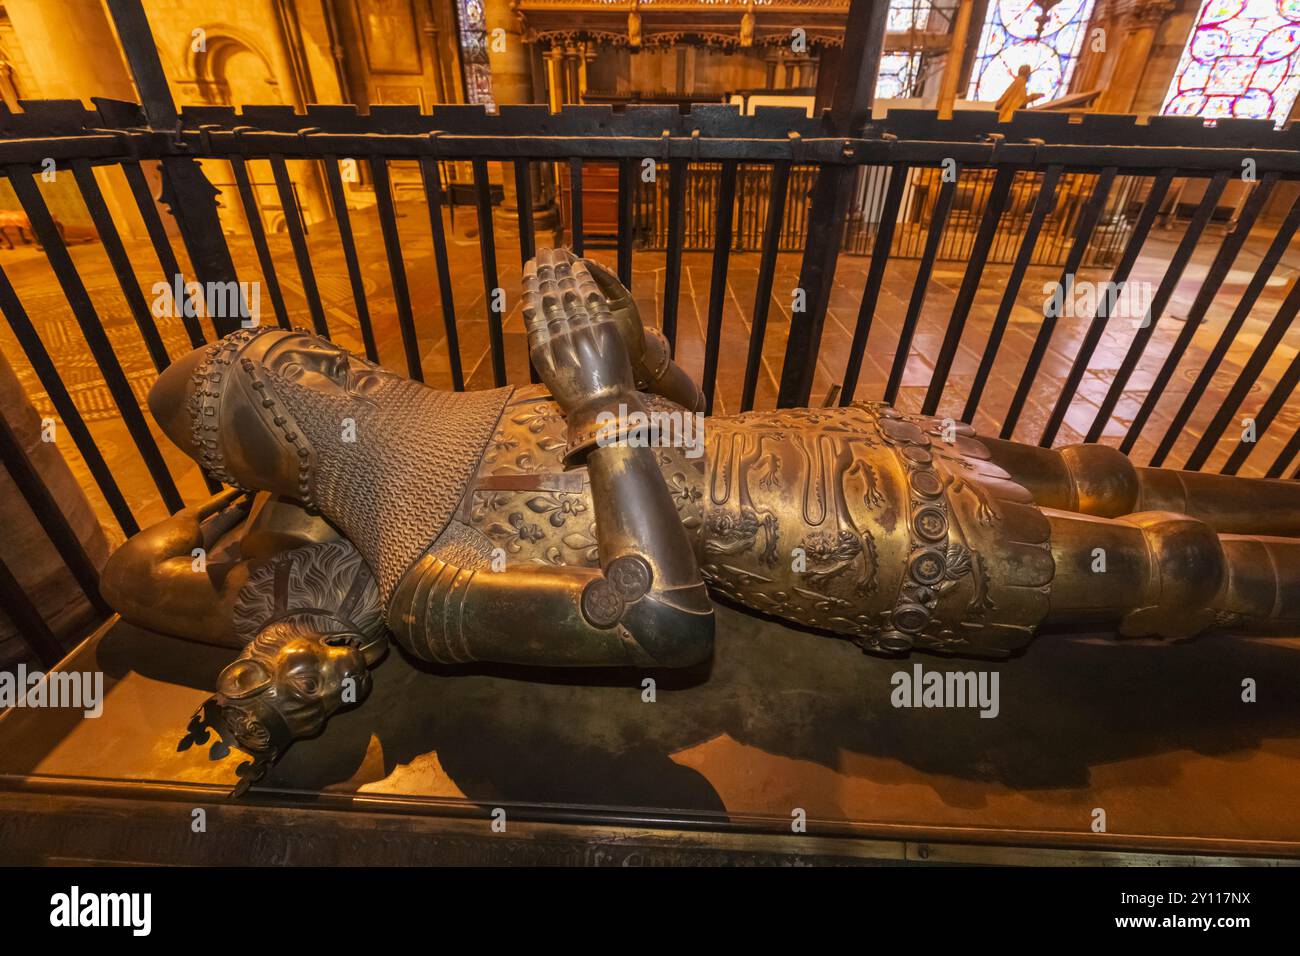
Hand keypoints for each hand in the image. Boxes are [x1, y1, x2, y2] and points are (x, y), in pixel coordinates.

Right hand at [523, 248, 636, 418]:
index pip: (532, 307)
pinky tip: (581, 266)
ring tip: (560, 252)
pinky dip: (585, 280)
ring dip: (563, 269)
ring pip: (568, 293)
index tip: (530, 266)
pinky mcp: (603, 331)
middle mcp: (557, 338)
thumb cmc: (575, 392)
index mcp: (540, 349)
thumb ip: (542, 341)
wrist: (602, 408)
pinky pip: (591, 298)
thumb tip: (532, 313)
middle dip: (546, 270)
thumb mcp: (549, 370)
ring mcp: (580, 333)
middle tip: (544, 250)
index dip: (531, 283)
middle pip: (549, 296)